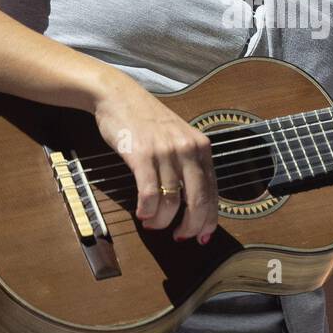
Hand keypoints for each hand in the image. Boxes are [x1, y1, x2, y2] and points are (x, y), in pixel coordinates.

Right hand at [90, 71, 218, 242]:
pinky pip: (149, 193)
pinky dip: (147, 210)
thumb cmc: (148, 120)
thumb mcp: (178, 137)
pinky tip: (142, 214)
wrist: (119, 95)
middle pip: (197, 200)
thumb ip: (189, 164)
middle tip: (180, 237)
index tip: (203, 236)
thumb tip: (194, 203)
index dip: (209, 219)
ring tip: (153, 223)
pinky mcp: (141, 154)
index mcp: (201, 147)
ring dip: (162, 220)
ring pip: (172, 201)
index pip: (213, 192)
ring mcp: (165, 151)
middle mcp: (187, 149)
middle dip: (191, 226)